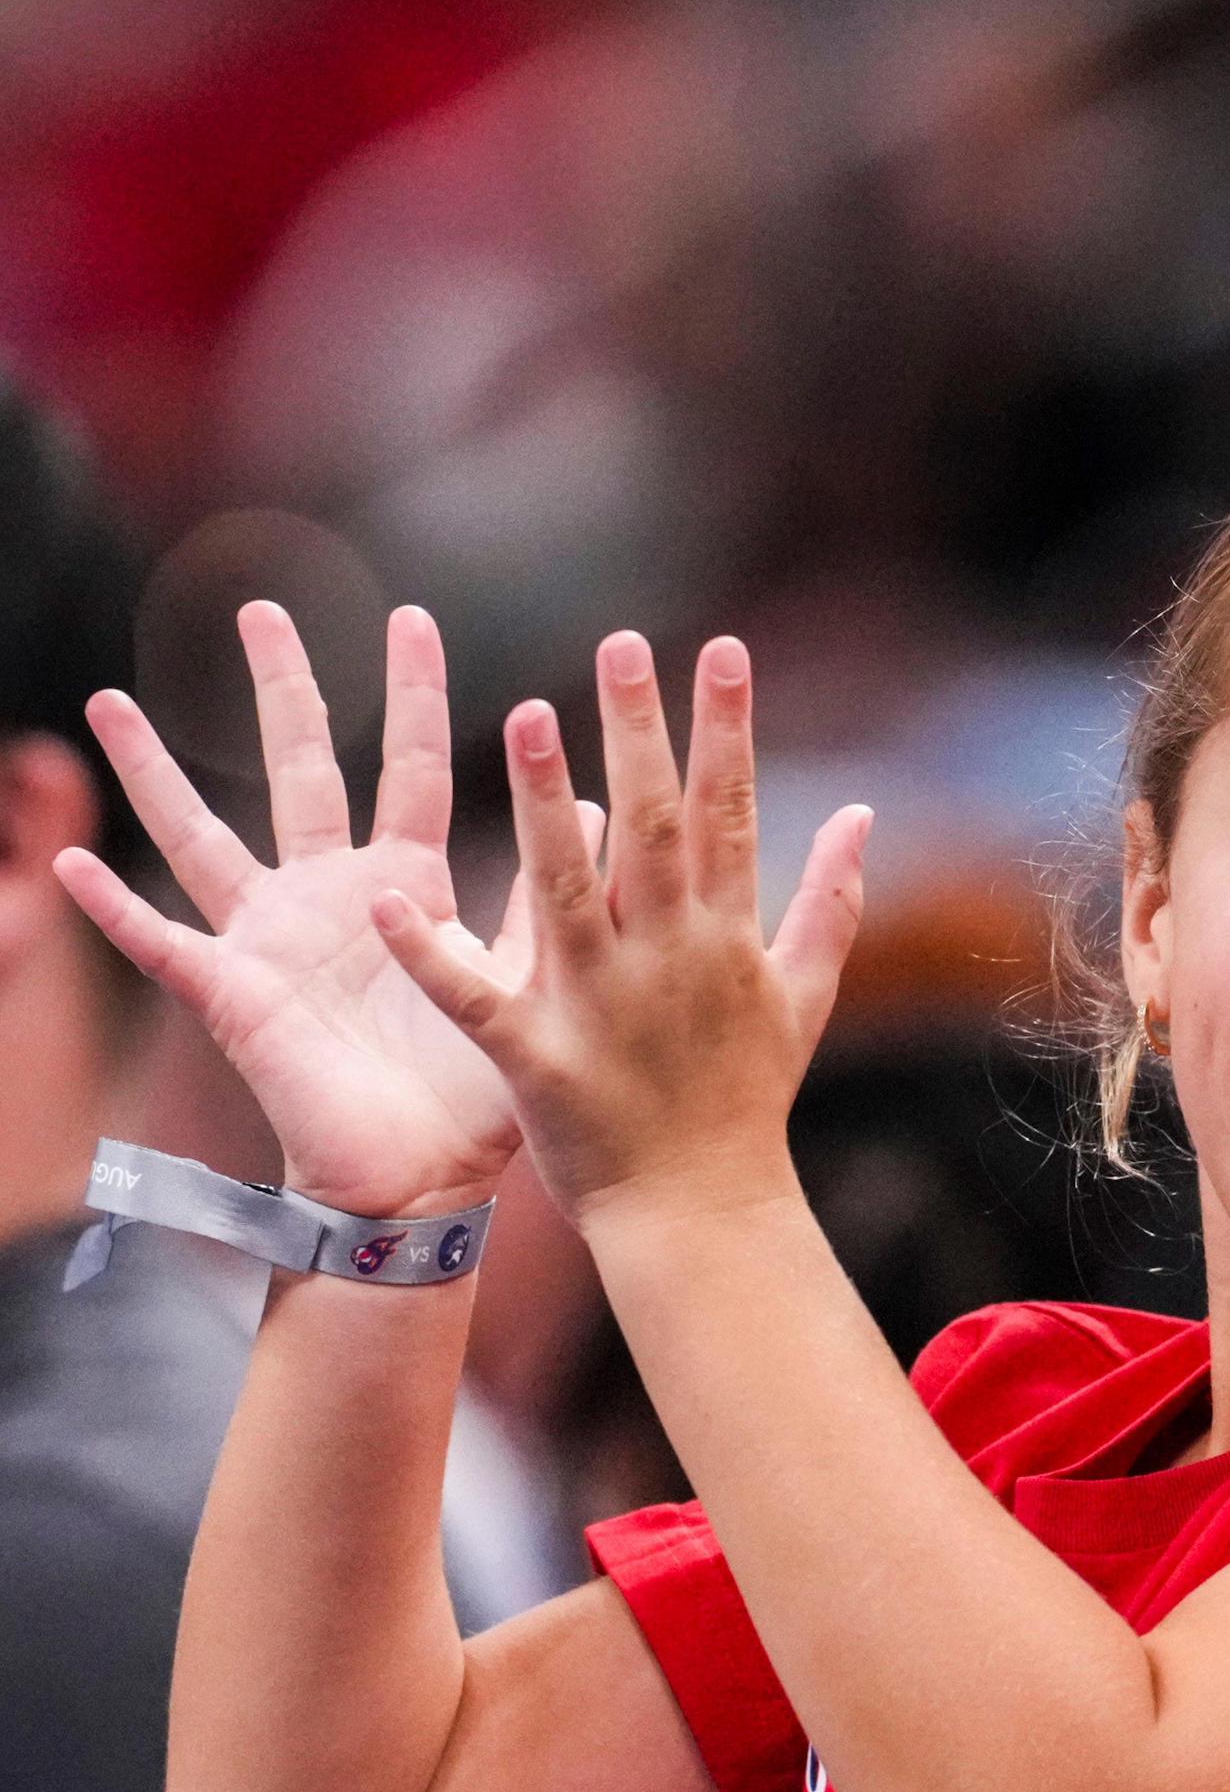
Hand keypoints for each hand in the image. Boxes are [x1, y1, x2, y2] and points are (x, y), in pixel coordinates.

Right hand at [59, 603, 525, 1216]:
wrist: (427, 1182)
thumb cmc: (476, 1092)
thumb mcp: (521, 981)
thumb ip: (545, 896)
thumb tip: (598, 805)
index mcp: (408, 885)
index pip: (413, 765)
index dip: (414, 694)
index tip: (411, 617)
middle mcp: (331, 894)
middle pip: (300, 768)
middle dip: (283, 691)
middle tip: (259, 610)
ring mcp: (272, 937)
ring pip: (202, 834)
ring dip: (154, 773)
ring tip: (108, 704)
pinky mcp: (232, 992)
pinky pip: (161, 943)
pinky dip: (115, 907)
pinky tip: (69, 864)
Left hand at [375, 629, 869, 1237]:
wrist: (705, 1214)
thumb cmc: (745, 1102)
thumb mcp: (803, 997)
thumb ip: (830, 901)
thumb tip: (863, 815)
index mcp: (727, 939)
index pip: (729, 812)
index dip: (725, 729)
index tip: (717, 650)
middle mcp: (670, 960)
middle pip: (655, 829)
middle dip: (639, 734)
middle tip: (620, 645)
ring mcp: (603, 1007)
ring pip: (569, 889)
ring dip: (548, 805)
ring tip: (524, 717)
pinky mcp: (537, 1058)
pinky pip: (474, 1000)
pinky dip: (429, 959)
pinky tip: (382, 905)